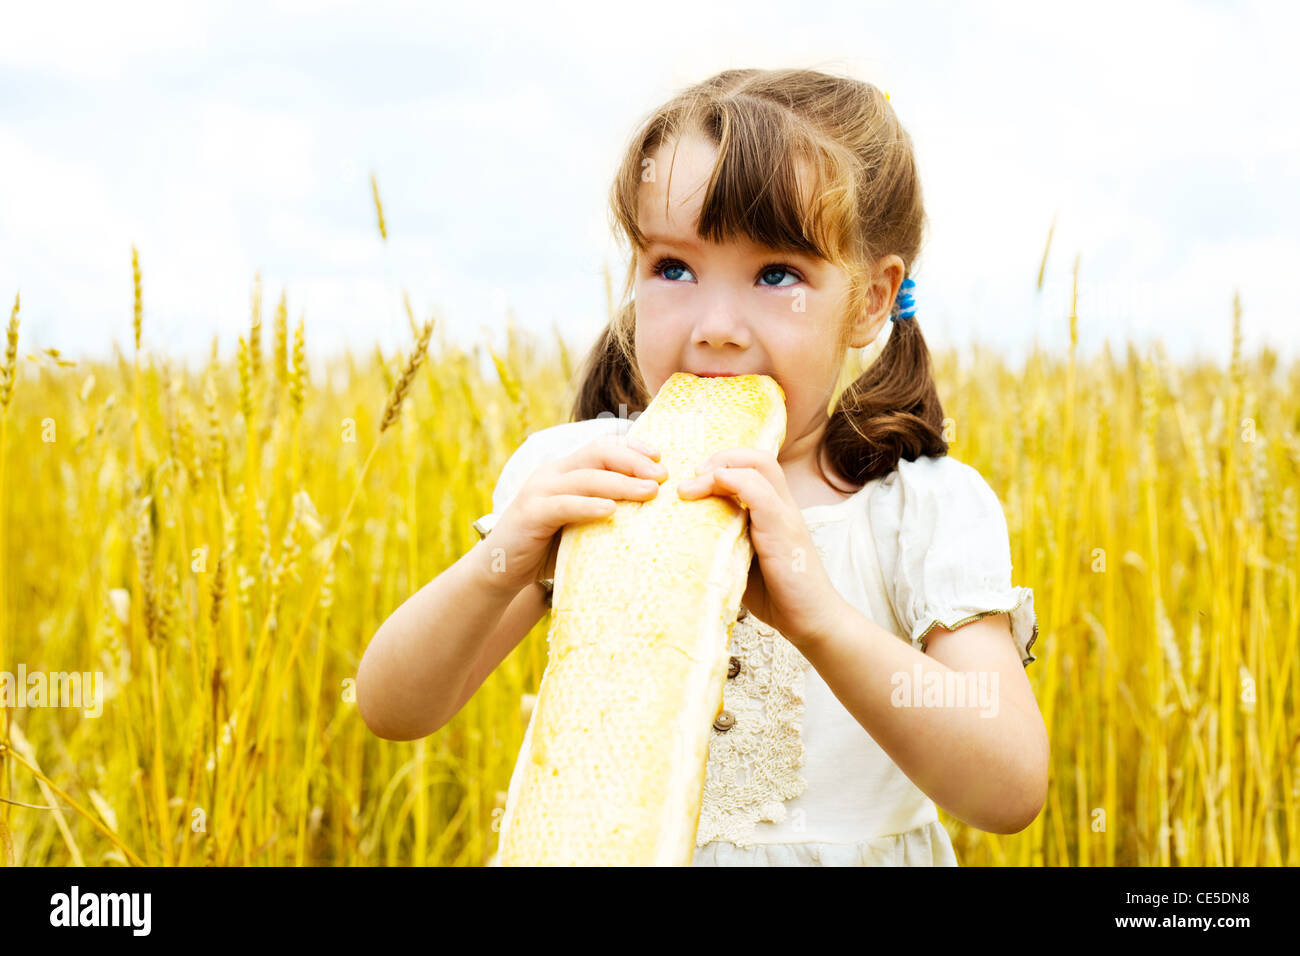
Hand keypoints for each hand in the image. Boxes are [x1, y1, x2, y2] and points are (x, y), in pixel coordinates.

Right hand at [486, 434, 667, 594]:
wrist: (501, 570)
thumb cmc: (547, 548)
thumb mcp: (580, 524)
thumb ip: (604, 511)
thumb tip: (652, 514)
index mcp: (566, 470)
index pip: (603, 447)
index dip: (632, 448)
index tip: (661, 458)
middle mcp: (552, 473)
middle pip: (598, 453)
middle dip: (634, 461)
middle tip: (662, 475)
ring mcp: (539, 491)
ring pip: (585, 477)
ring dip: (621, 483)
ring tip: (649, 491)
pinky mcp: (530, 514)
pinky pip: (563, 505)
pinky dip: (589, 506)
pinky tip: (611, 511)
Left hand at [676, 449, 843, 649]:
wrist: (813, 621)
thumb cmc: (778, 596)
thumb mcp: (743, 561)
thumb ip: (725, 541)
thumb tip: (684, 536)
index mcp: (774, 511)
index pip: (754, 467)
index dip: (722, 464)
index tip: (693, 483)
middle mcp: (783, 506)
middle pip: (758, 458)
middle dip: (720, 458)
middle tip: (691, 478)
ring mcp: (785, 516)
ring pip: (759, 466)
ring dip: (720, 468)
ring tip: (691, 487)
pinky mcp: (783, 530)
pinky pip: (759, 492)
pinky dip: (734, 482)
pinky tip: (710, 490)